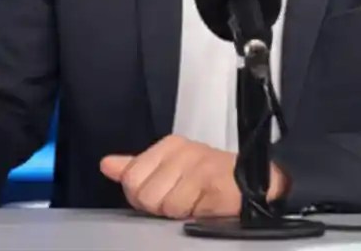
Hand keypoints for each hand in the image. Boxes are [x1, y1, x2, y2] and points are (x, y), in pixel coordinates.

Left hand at [100, 135, 289, 219]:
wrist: (255, 186)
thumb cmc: (209, 182)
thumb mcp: (169, 171)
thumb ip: (136, 169)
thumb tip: (106, 164)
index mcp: (168, 146)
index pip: (131, 177)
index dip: (142, 197)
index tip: (164, 195)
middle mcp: (181, 150)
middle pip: (142, 193)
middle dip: (158, 206)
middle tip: (181, 201)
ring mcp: (196, 164)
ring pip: (161, 204)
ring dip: (176, 212)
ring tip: (194, 203)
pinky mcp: (210, 181)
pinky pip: (182, 209)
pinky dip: (192, 215)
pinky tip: (204, 205)